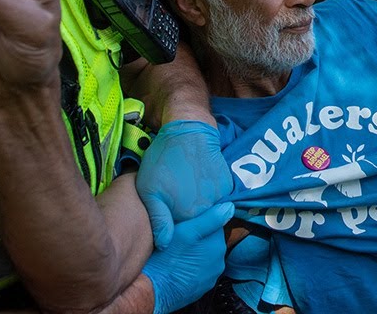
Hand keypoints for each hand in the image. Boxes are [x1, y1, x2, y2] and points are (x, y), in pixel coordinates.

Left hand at [136, 120, 233, 248]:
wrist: (189, 131)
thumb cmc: (164, 160)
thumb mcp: (149, 190)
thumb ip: (158, 220)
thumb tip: (166, 244)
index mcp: (186, 216)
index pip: (181, 234)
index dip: (173, 228)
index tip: (165, 216)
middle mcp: (207, 210)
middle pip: (196, 223)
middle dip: (186, 218)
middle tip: (174, 197)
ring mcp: (220, 198)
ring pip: (208, 211)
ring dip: (198, 206)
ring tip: (185, 189)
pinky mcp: (227, 186)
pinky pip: (217, 199)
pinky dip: (209, 195)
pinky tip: (197, 182)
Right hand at [141, 202, 232, 313]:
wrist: (152, 291)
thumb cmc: (166, 260)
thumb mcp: (186, 232)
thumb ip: (210, 219)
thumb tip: (229, 207)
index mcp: (218, 245)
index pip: (215, 224)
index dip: (200, 220)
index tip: (186, 221)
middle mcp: (219, 262)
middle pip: (210, 240)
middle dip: (198, 237)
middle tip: (179, 236)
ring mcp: (210, 277)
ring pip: (204, 256)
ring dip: (194, 252)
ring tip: (177, 252)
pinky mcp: (201, 287)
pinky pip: (198, 270)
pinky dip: (191, 266)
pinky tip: (178, 265)